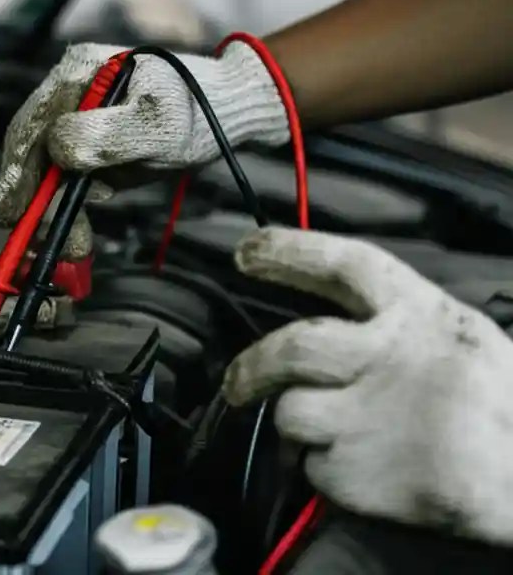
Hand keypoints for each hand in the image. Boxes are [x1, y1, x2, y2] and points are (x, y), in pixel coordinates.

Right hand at [0, 42, 287, 258]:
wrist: (229, 115)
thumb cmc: (198, 113)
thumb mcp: (157, 125)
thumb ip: (106, 136)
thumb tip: (57, 152)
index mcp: (75, 74)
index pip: (28, 128)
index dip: (14, 174)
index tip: (11, 216)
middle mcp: (66, 94)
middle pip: (31, 154)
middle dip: (35, 204)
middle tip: (45, 245)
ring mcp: (76, 121)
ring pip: (47, 174)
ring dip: (55, 214)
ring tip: (77, 247)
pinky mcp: (90, 147)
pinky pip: (67, 183)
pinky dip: (71, 210)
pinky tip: (86, 229)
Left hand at [224, 227, 512, 545]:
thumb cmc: (503, 411)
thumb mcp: (464, 341)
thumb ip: (396, 325)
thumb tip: (326, 326)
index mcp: (421, 315)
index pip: (342, 264)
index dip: (289, 252)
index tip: (246, 251)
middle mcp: (388, 358)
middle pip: (292, 346)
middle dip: (252, 365)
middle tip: (237, 380)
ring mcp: (369, 416)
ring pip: (291, 410)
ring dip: (298, 424)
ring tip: (332, 435)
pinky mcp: (358, 472)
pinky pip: (313, 466)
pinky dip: (326, 471)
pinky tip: (366, 471)